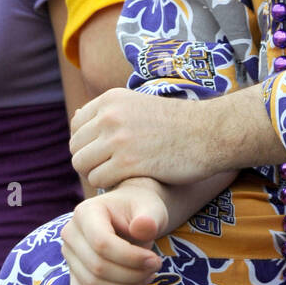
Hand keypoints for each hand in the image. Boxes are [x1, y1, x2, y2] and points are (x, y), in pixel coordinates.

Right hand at [61, 181, 167, 284]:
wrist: (132, 214)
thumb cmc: (141, 210)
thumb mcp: (151, 208)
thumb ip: (149, 218)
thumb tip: (143, 228)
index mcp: (86, 212)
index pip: (102, 243)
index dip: (131, 258)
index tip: (155, 261)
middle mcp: (71, 234)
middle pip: (97, 267)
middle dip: (131, 275)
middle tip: (155, 269)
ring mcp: (70, 255)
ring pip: (92, 284)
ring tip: (147, 277)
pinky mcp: (74, 273)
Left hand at [70, 88, 206, 188]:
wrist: (210, 133)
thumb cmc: (177, 124)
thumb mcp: (139, 105)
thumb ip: (109, 112)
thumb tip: (75, 116)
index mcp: (112, 99)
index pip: (77, 126)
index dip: (88, 144)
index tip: (106, 153)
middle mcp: (110, 115)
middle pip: (76, 147)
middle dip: (90, 161)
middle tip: (111, 169)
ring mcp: (118, 139)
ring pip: (82, 165)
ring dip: (97, 174)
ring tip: (118, 175)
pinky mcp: (128, 163)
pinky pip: (98, 180)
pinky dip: (109, 185)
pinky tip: (127, 181)